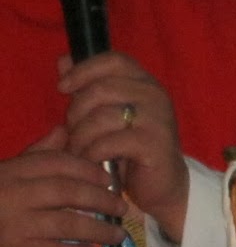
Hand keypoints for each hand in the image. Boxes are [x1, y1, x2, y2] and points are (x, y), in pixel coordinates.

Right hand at [0, 128, 128, 246]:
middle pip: (67, 191)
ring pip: (69, 224)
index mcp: (9, 172)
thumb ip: (35, 156)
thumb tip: (64, 129)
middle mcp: (11, 194)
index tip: (110, 179)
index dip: (88, 169)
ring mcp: (14, 225)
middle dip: (101, 199)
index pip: (55, 162)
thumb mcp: (5, 176)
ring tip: (117, 235)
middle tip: (121, 207)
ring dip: (99, 230)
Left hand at [57, 52, 188, 242]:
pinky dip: (92, 154)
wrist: (162, 186)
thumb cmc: (132, 149)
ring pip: (100, 117)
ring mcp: (158, 119)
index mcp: (145, 83)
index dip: (84, 70)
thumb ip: (88, 87)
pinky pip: (108, 143)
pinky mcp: (154, 145)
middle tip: (72, 133)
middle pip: (99, 89)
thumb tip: (64, 60)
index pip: (113, 60)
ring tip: (79, 151)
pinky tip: (92, 162)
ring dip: (81, 137)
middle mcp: (156, 96)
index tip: (62, 87)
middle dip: (76, 112)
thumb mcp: (107, 113)